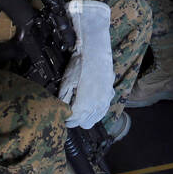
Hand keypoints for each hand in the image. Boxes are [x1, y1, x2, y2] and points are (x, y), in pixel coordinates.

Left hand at [57, 0, 114, 128]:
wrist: (94, 50)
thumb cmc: (79, 65)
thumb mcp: (66, 82)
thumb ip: (64, 99)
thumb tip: (62, 110)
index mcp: (84, 105)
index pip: (74, 120)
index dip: (67, 120)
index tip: (63, 117)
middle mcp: (97, 105)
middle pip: (87, 122)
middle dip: (78, 120)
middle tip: (71, 114)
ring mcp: (105, 99)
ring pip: (97, 117)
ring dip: (89, 117)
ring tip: (81, 111)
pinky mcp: (110, 91)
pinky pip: (105, 107)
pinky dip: (99, 110)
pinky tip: (94, 105)